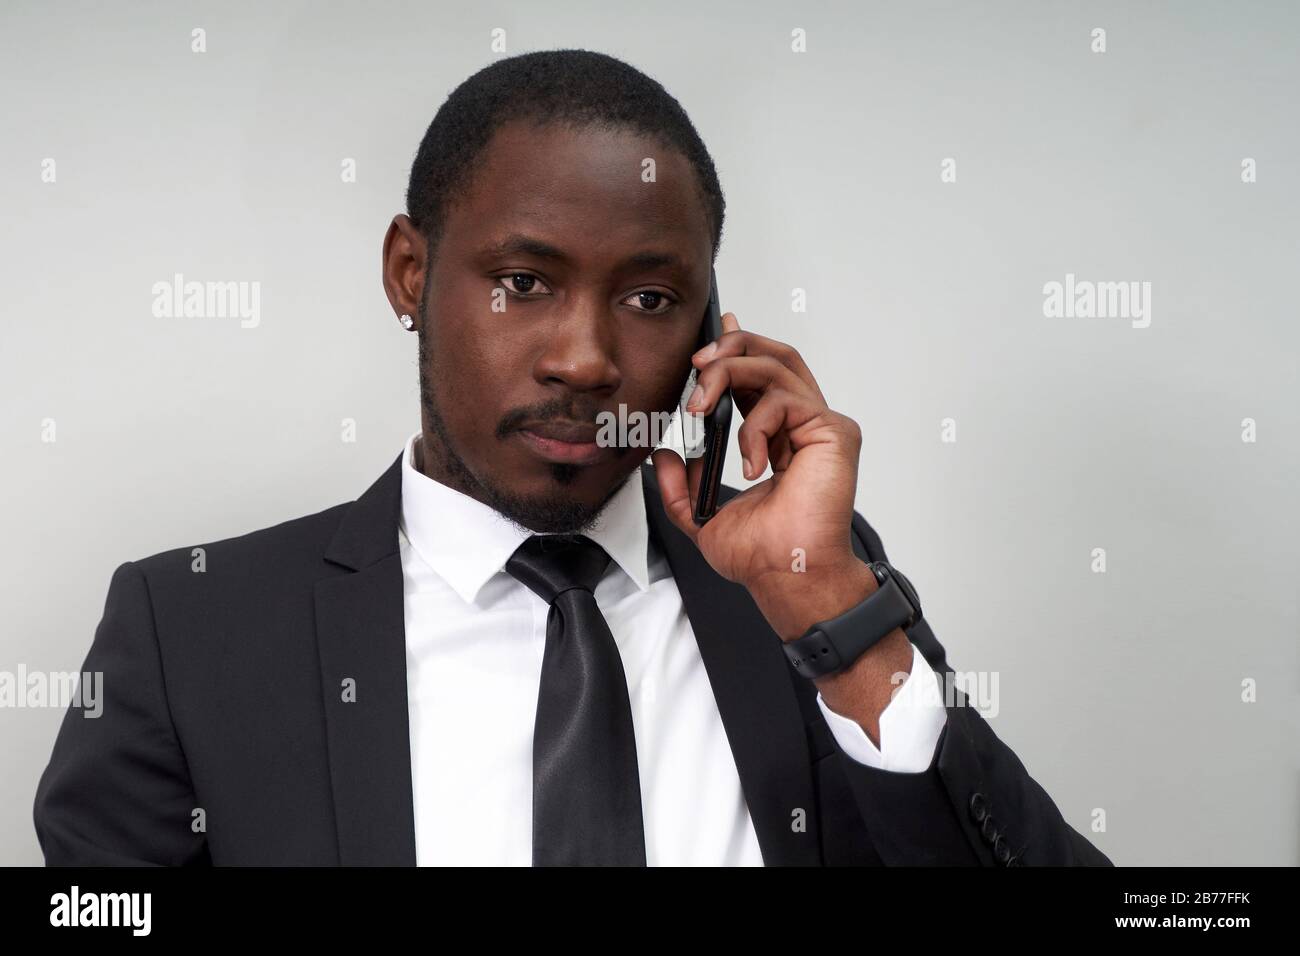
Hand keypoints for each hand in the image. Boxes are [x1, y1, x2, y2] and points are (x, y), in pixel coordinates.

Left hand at [651, 312, 875, 639]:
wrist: (787, 575)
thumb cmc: (762, 555)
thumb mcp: (703, 517)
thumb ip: (679, 488)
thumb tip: (661, 455)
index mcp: (779, 437)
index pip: (761, 375)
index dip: (737, 347)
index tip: (714, 333)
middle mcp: (804, 425)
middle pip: (774, 355)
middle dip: (731, 347)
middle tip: (696, 364)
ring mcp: (821, 426)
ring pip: (777, 365)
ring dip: (729, 374)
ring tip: (700, 406)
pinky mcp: (833, 432)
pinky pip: (784, 401)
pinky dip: (754, 426)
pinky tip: (749, 463)